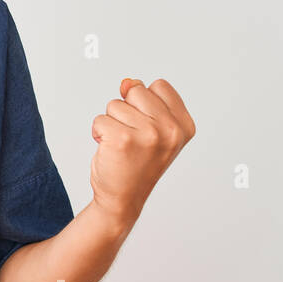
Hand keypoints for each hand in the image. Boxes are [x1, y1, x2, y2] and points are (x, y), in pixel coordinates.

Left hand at [90, 77, 195, 226]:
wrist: (123, 198)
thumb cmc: (136, 162)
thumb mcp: (151, 128)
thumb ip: (145, 101)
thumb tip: (127, 82)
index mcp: (184, 125)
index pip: (159, 86)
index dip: (145, 103)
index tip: (147, 128)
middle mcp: (171, 129)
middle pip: (136, 90)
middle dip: (126, 110)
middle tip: (132, 137)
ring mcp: (148, 134)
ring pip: (115, 104)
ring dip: (111, 123)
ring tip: (121, 145)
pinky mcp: (123, 139)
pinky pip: (99, 119)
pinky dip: (98, 133)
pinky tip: (109, 150)